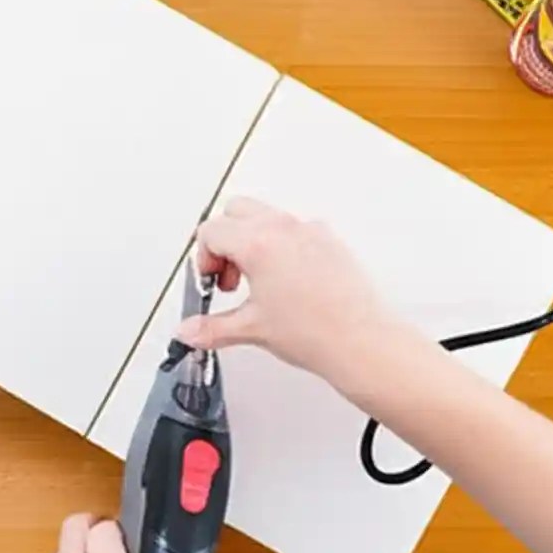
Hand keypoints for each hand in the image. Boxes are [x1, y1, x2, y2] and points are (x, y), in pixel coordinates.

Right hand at [176, 197, 402, 388]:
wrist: (361, 341)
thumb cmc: (317, 332)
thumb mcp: (252, 328)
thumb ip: (212, 328)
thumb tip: (191, 331)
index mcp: (258, 243)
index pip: (211, 231)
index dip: (204, 258)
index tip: (212, 281)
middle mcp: (284, 229)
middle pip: (236, 211)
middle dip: (224, 241)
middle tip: (229, 276)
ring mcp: (310, 231)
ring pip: (266, 216)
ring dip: (251, 240)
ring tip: (256, 281)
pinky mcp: (330, 241)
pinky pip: (295, 229)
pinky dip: (281, 245)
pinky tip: (286, 282)